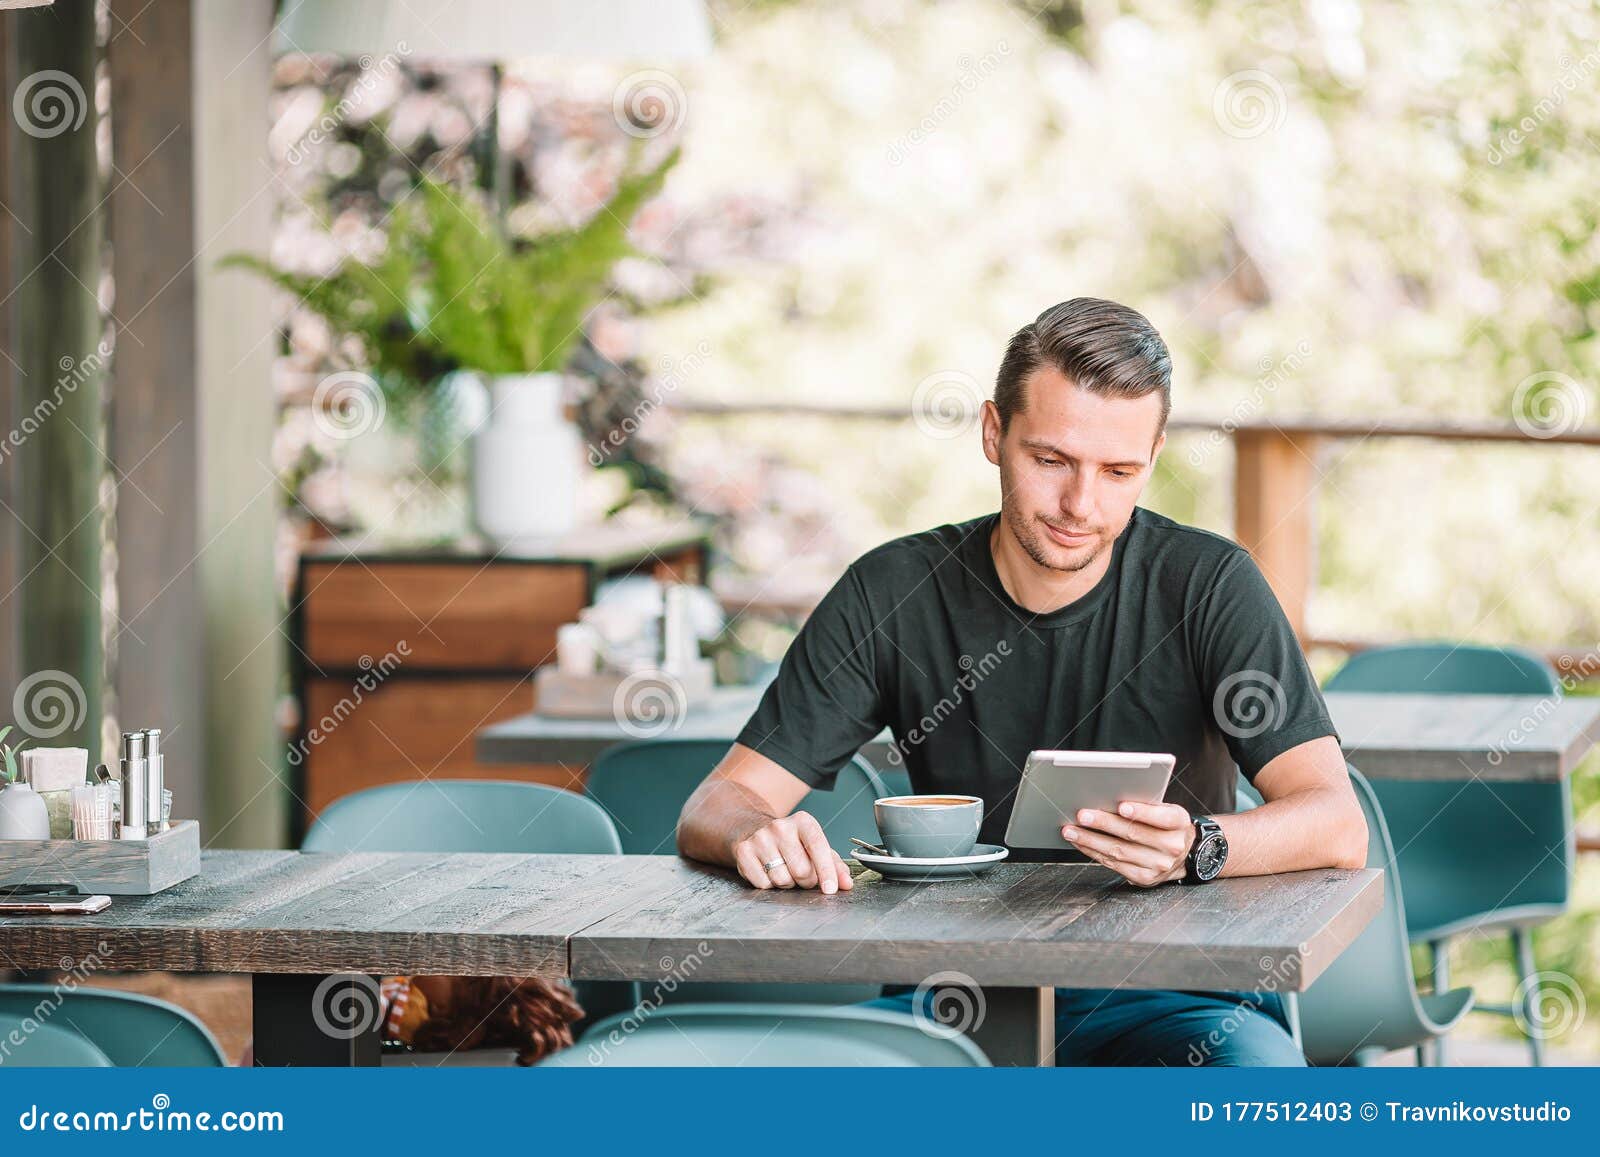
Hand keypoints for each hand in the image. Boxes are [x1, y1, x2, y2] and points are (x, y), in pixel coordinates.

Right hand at [731, 810, 854, 893]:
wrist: (754, 830)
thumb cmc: (791, 843)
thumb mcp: (815, 847)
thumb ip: (834, 865)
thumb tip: (846, 883)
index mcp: (803, 822)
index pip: (818, 847)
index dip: (826, 871)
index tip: (830, 889)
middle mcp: (781, 826)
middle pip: (801, 870)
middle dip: (806, 881)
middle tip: (803, 875)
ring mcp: (760, 838)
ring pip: (782, 880)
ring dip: (787, 883)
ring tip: (784, 870)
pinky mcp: (744, 851)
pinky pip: (763, 884)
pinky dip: (769, 885)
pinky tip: (768, 871)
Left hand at [1063, 801, 1194, 887]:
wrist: (1184, 854)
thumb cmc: (1167, 825)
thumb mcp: (1167, 810)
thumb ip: (1147, 804)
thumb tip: (1110, 795)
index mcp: (1179, 824)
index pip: (1161, 818)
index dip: (1142, 812)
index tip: (1122, 806)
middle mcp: (1172, 846)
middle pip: (1133, 834)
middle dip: (1104, 823)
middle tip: (1082, 815)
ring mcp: (1158, 865)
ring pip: (1119, 851)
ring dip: (1091, 840)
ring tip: (1071, 830)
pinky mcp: (1144, 878)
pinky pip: (1114, 864)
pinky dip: (1093, 852)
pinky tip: (1080, 843)